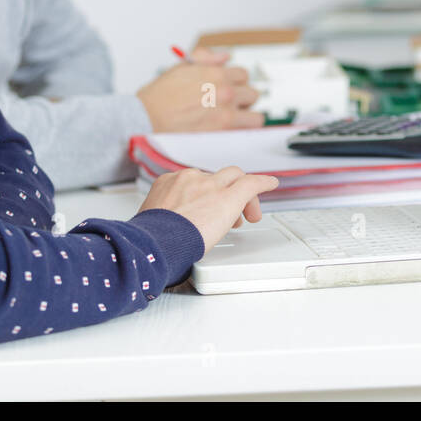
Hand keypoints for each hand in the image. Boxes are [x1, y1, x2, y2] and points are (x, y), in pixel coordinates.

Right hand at [137, 46, 264, 131]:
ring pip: (256, 116)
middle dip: (242, 99)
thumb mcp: (180, 67)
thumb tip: (224, 56)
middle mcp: (225, 93)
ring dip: (247, 117)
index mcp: (216, 74)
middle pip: (252, 94)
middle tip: (230, 106)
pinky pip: (247, 134)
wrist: (145, 120)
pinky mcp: (223, 135)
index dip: (235, 81)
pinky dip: (243, 133)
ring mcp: (227, 115)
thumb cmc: (158, 97)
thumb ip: (206, 58)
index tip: (229, 88)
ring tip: (234, 122)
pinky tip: (232, 133)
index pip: (243, 74)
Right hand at [140, 165, 278, 252]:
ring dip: (241, 196)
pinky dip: (263, 183)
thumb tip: (164, 232)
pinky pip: (251, 183)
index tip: (208, 208)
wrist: (155, 243)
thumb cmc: (150, 240)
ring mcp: (210, 185)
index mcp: (169, 183)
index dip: (207, 194)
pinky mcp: (228, 196)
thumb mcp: (151, 221)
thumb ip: (164, 218)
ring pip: (234, 178)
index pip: (195, 181)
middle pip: (217, 177)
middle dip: (226, 192)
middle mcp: (190, 178)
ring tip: (247, 216)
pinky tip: (271, 184)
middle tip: (232, 215)